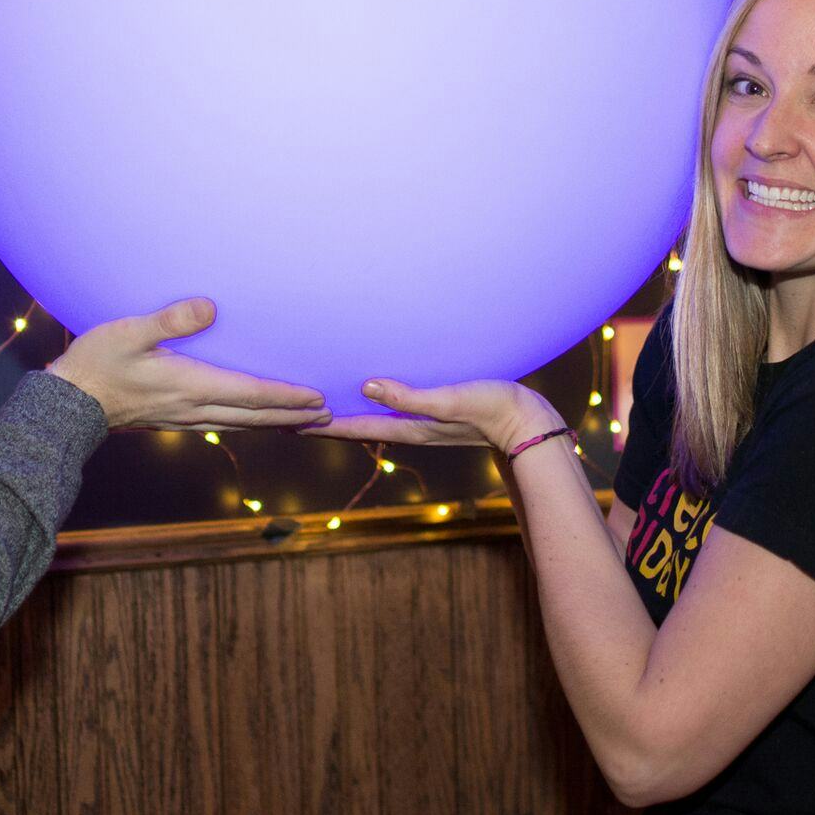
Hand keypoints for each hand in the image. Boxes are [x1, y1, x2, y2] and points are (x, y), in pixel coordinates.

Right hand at [47, 298, 330, 431]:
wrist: (69, 403)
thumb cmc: (96, 363)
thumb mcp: (129, 332)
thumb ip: (170, 320)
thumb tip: (209, 306)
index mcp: (191, 385)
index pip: (251, 393)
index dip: (287, 396)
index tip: (318, 398)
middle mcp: (194, 407)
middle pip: (255, 415)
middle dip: (293, 415)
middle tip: (328, 416)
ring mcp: (184, 417)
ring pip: (241, 423)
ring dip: (275, 423)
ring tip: (302, 423)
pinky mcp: (173, 419)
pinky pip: (222, 423)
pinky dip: (248, 423)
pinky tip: (251, 420)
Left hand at [301, 378, 563, 451]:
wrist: (529, 423)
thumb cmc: (492, 408)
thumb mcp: (449, 400)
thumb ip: (409, 396)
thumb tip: (366, 386)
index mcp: (406, 427)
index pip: (350, 428)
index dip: (317, 426)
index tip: (284, 423)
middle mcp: (407, 428)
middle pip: (353, 427)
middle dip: (321, 423)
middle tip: (287, 417)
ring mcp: (420, 423)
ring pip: (370, 419)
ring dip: (343, 414)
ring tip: (317, 407)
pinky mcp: (434, 412)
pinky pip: (390, 409)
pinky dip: (370, 405)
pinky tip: (368, 393)